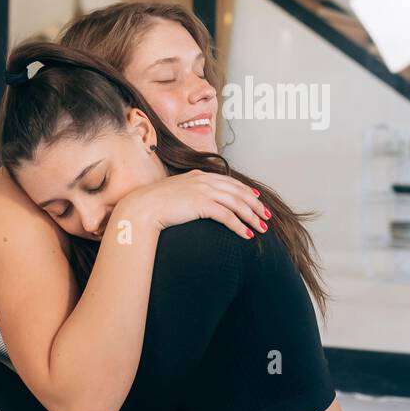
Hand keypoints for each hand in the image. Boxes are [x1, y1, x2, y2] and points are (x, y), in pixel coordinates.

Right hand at [115, 170, 269, 239]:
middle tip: (267, 216)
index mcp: (199, 175)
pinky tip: (247, 235)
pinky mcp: (202, 204)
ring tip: (262, 228)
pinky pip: (227, 216)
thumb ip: (191, 193)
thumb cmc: (155, 204)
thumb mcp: (176, 192)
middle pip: (239, 192)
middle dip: (256, 205)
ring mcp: (203, 190)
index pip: (230, 182)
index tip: (257, 199)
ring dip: (252, 217)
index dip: (246, 191)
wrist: (142, 208)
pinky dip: (240, 226)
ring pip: (237, 203)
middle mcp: (204, 180)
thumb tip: (200, 203)